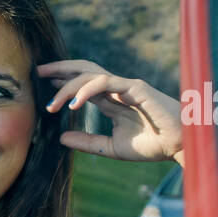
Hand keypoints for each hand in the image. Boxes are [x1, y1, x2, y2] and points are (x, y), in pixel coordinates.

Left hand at [37, 60, 182, 162]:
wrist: (181, 145)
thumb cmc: (152, 145)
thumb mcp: (110, 148)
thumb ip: (87, 142)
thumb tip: (61, 138)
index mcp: (111, 100)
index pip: (81, 84)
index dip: (61, 82)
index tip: (41, 85)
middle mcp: (116, 89)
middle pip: (82, 70)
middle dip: (59, 68)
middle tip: (36, 71)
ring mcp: (125, 86)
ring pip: (89, 75)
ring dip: (67, 86)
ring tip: (50, 104)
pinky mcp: (135, 87)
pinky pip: (105, 82)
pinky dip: (87, 90)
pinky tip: (73, 104)